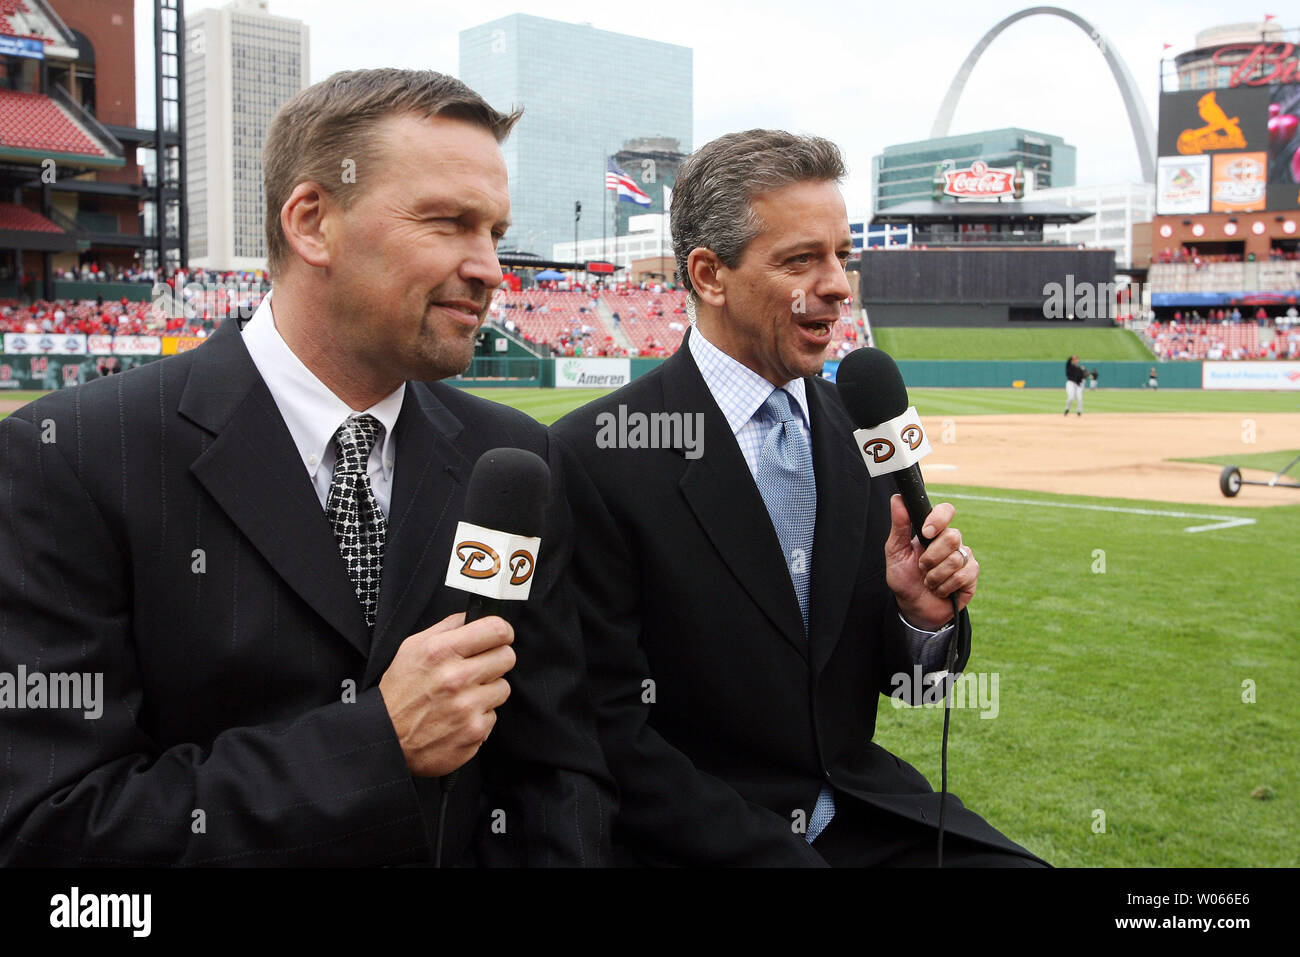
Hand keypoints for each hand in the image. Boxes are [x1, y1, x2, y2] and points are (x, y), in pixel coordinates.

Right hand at [378, 612, 514, 776]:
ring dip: (488, 690)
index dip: (502, 631)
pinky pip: (493, 716)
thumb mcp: (412, 647)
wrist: (387, 737)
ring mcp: (467, 707)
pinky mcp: (474, 731)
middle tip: (478, 668)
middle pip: (507, 657)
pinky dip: (479, 716)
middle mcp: (456, 678)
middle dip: (495, 660)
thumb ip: (447, 627)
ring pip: (503, 687)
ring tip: (464, 695)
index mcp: (441, 651)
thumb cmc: (399, 691)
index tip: (500, 636)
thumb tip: (473, 615)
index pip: (496, 629)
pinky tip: (460, 716)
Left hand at [884, 495, 977, 630]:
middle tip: (922, 567)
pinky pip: (964, 575)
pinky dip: (946, 586)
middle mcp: (951, 541)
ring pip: (956, 558)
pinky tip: (940, 590)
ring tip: (928, 582)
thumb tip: (897, 498)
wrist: (913, 607)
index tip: (925, 532)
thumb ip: (899, 525)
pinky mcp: (972, 575)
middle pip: (952, 536)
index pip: (946, 511)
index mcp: (933, 531)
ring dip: (935, 575)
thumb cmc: (904, 578)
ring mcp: (964, 557)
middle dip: (931, 557)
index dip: (939, 519)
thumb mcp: (895, 551)